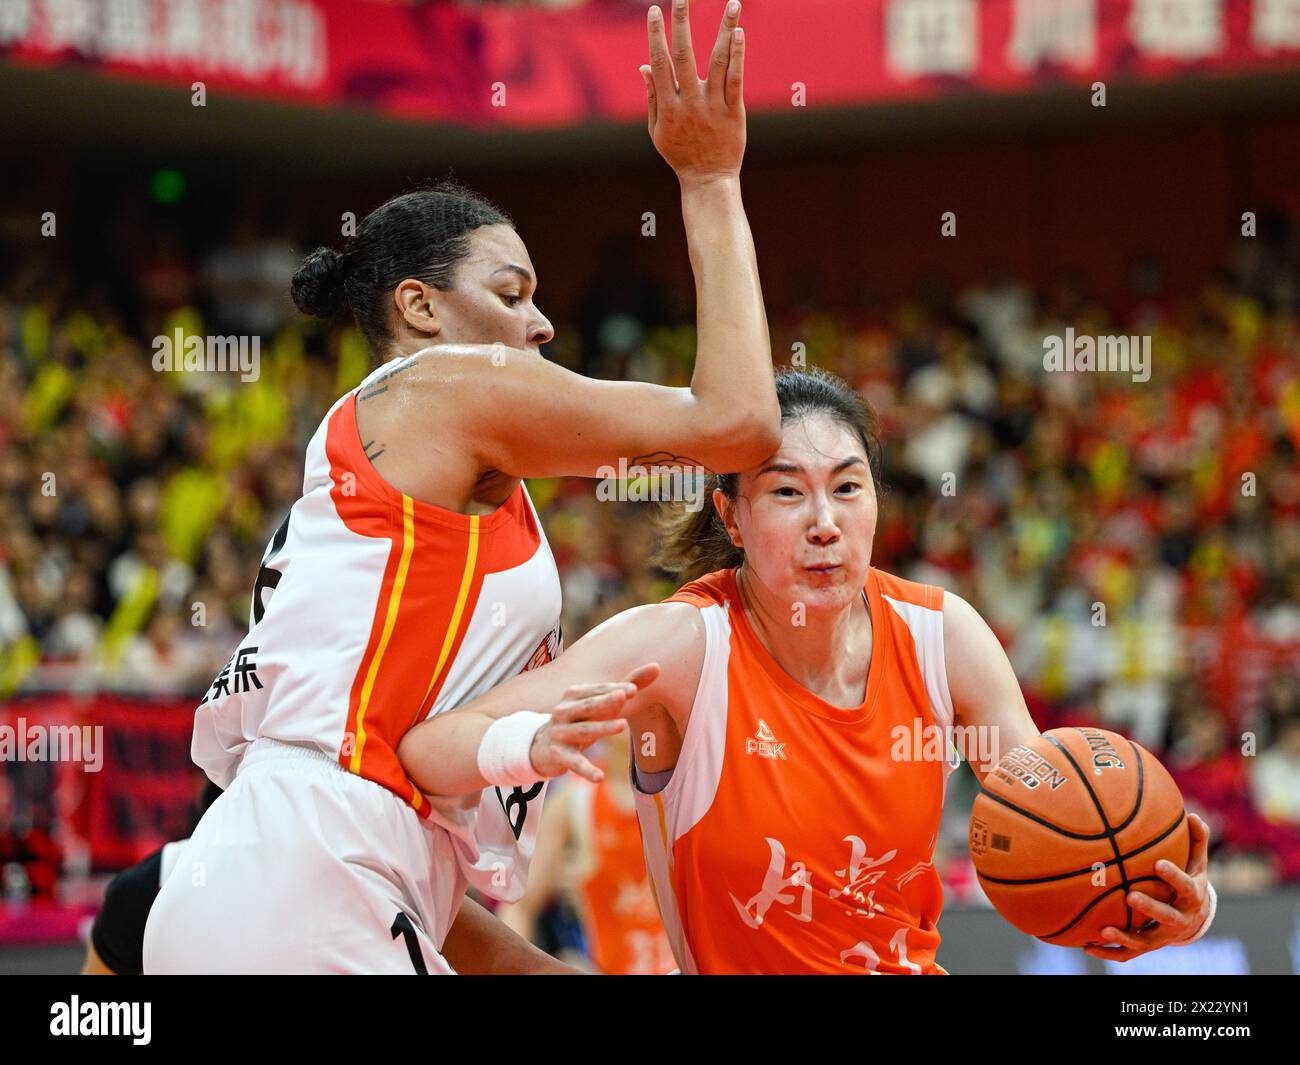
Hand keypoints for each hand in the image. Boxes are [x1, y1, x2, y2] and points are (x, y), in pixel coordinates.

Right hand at [527, 664, 660, 781]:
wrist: (542, 746)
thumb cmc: (580, 720)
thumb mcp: (600, 704)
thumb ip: (628, 685)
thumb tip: (657, 666)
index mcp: (575, 695)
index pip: (598, 690)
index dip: (615, 689)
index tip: (633, 689)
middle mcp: (565, 711)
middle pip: (588, 706)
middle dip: (605, 701)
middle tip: (624, 696)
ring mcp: (561, 733)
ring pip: (584, 731)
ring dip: (602, 728)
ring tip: (622, 725)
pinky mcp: (559, 755)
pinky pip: (575, 762)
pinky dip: (586, 769)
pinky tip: (599, 777)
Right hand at [640, 0, 745, 184]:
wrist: (708, 180)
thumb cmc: (681, 154)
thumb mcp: (658, 130)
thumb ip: (652, 97)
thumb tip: (645, 65)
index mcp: (667, 107)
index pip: (659, 63)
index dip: (656, 35)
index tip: (654, 11)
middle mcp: (690, 103)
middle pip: (684, 55)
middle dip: (682, 22)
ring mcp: (713, 107)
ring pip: (718, 61)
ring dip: (725, 29)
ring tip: (733, 3)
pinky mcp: (734, 112)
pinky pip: (736, 79)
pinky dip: (738, 55)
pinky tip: (740, 33)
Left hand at [1083, 812, 1212, 961]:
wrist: (1195, 919)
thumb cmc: (1190, 880)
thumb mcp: (1197, 862)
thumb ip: (1196, 840)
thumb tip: (1191, 814)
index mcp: (1192, 896)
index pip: (1187, 887)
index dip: (1174, 877)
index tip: (1159, 863)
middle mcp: (1180, 919)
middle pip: (1167, 916)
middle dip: (1151, 907)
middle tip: (1130, 895)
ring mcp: (1163, 936)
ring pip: (1146, 941)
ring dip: (1126, 937)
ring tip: (1104, 930)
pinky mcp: (1148, 947)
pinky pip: (1128, 954)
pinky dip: (1108, 952)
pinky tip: (1085, 946)